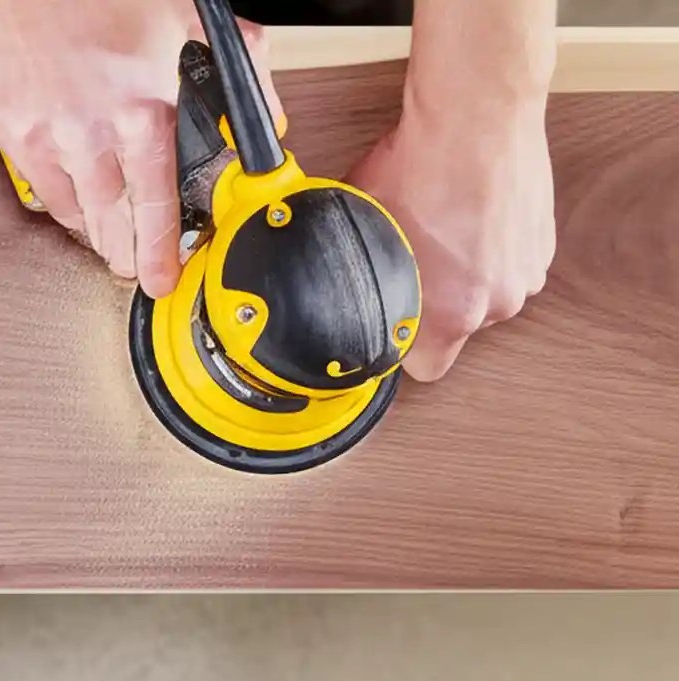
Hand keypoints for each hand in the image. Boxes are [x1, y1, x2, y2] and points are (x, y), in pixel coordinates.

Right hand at [0, 0, 281, 297]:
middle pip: (110, 224)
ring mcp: (40, 135)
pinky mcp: (4, 127)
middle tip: (132, 266)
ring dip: (93, 227)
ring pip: (71, 211)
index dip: (159, 255)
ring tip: (107, 230)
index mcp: (141, 112)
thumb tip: (266, 121)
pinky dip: (57, 194)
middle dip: (124, 254)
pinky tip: (73, 190)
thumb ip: (242, 74)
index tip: (162, 278)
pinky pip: (35, 183)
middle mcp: (88, 133)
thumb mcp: (192, 21)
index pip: (155, 210)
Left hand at [345, 96, 555, 381]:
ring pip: (486, 292)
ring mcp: (526, 272)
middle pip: (458, 326)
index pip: (427, 370)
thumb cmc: (420, 167)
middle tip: (414, 260)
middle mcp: (497, 302)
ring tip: (443, 230)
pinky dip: (491, 246)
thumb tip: (329, 275)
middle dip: (435, 302)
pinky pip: (509, 261)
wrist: (474, 117)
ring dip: (466, 273)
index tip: (394, 326)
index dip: (406, 348)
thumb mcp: (360, 226)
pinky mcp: (544, 243)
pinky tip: (469, 214)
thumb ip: (354, 269)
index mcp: (452, 314)